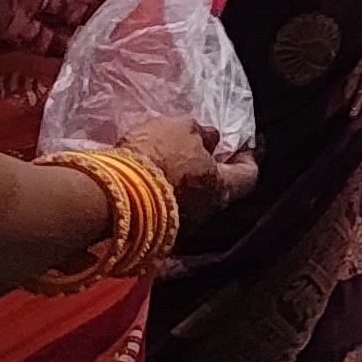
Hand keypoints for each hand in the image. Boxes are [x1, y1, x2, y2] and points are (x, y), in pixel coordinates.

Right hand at [118, 115, 256, 232]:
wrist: (112, 193)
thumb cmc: (157, 156)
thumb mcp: (182, 129)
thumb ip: (202, 135)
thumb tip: (213, 140)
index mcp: (220, 189)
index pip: (248, 177)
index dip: (247, 159)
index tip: (242, 146)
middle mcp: (204, 214)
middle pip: (217, 190)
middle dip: (211, 171)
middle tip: (201, 151)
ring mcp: (178, 227)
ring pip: (190, 201)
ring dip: (185, 182)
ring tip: (170, 161)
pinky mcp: (153, 231)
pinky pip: (166, 208)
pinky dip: (164, 192)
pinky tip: (151, 176)